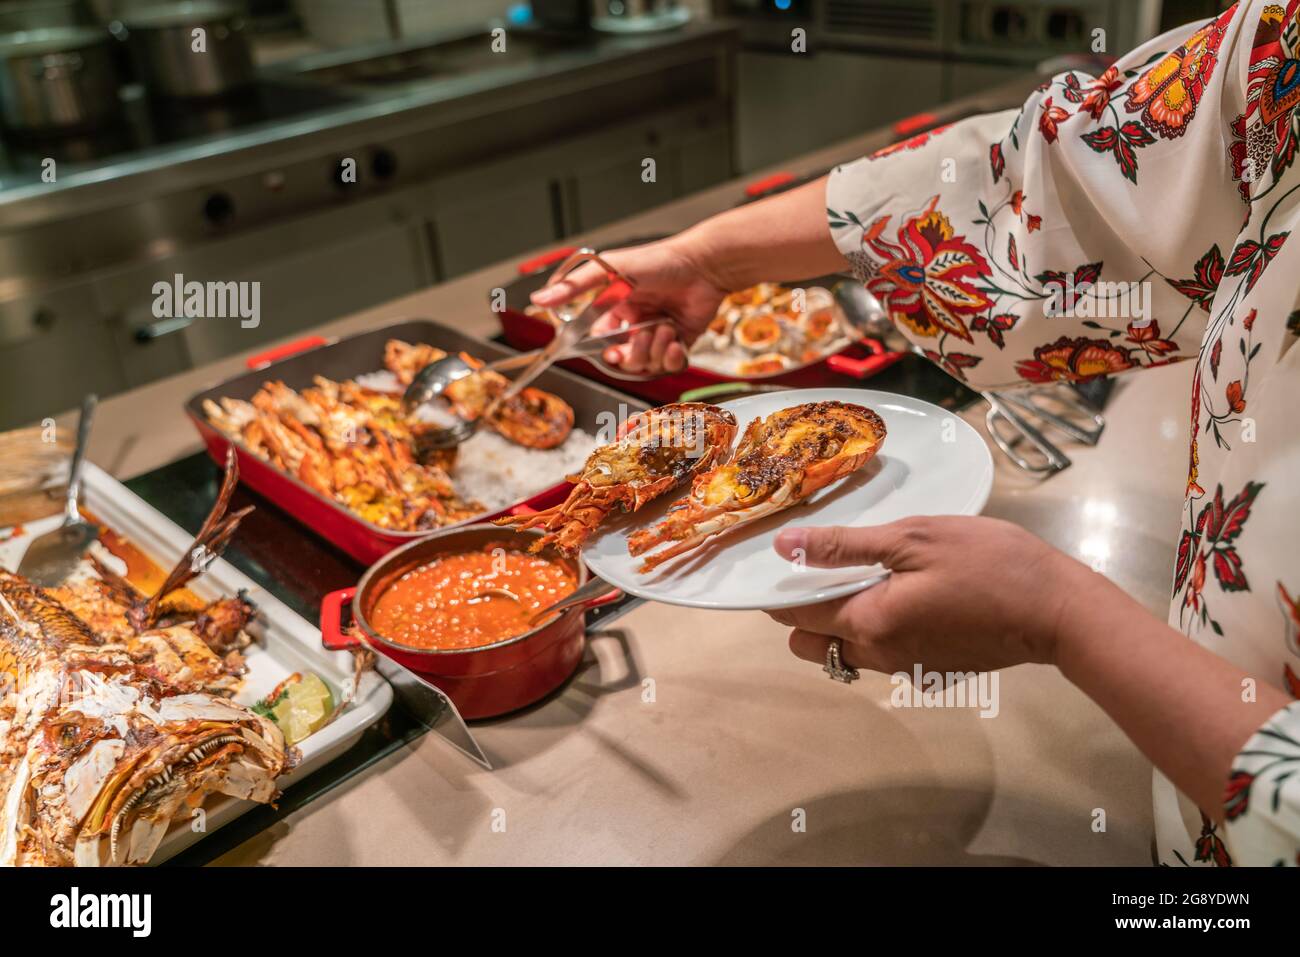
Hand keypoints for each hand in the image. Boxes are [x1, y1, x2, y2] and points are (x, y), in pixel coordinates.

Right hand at [529, 235, 730, 374]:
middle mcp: (635, 323)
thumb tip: (538, 299)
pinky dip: (672, 357)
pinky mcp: (680, 342)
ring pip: (647, 365)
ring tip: (665, 327)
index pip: (600, 341)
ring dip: (655, 350)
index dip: (605, 351)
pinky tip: (675, 339)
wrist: (703, 264)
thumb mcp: (610, 270)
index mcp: (616, 309)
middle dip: (633, 354)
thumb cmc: (658, 261)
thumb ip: (574, 287)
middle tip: (642, 335)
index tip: (612, 350)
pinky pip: (669, 366)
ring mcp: (658, 334)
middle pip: (624, 360)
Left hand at [767, 516, 1104, 674]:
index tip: (782, 558)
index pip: (796, 614)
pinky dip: (874, 627)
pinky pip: (880, 652)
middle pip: (812, 644)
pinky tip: (901, 591)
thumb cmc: (991, 564)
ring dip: (840, 619)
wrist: (1059, 610)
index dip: (780, 586)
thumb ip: (845, 547)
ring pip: (845, 651)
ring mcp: (906, 667)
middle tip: (825, 567)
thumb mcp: (914, 539)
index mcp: (869, 623)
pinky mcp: (930, 668)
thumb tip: (785, 546)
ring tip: (867, 573)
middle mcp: (880, 655)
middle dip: (804, 611)